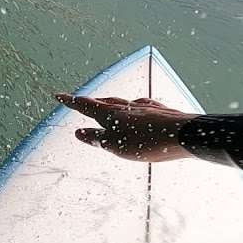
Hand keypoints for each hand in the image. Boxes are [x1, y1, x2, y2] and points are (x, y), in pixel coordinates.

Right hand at [55, 93, 198, 162]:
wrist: (184, 135)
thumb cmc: (147, 142)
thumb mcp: (116, 146)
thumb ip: (96, 139)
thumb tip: (78, 132)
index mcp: (111, 115)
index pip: (85, 106)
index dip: (70, 102)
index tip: (59, 96)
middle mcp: (125, 107)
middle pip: (104, 102)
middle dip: (91, 103)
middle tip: (81, 103)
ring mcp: (144, 107)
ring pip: (122, 103)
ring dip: (111, 105)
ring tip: (107, 107)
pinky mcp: (160, 111)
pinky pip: (141, 107)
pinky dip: (133, 109)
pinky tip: (139, 110)